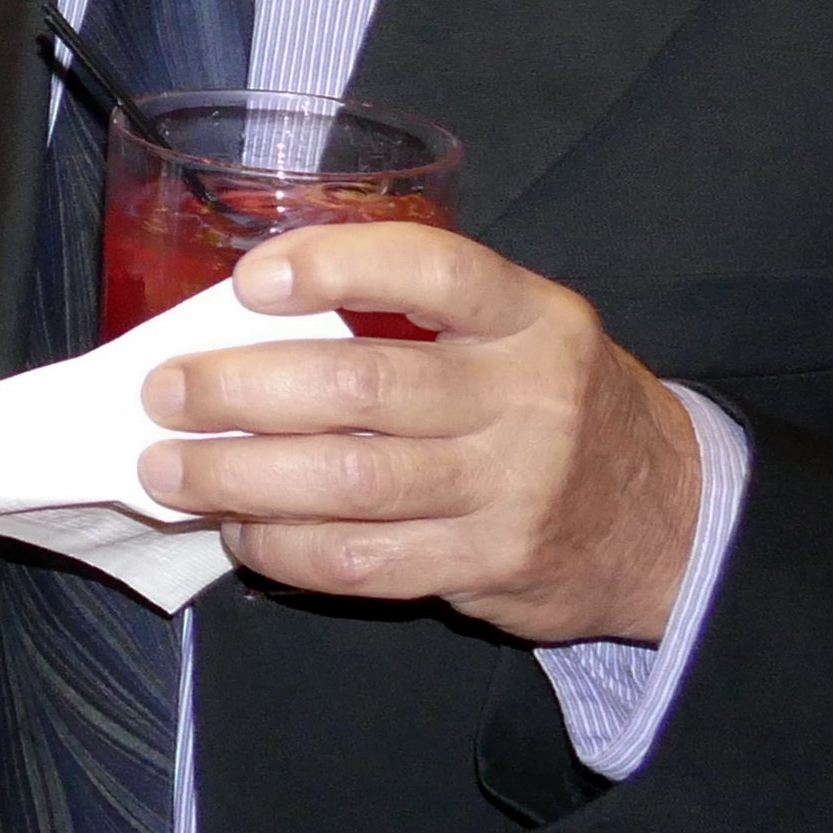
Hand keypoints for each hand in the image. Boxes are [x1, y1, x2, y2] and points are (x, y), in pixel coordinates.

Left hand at [137, 222, 703, 644]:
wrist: (668, 520)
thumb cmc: (553, 404)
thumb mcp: (517, 333)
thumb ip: (415, 318)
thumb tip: (246, 323)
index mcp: (529, 317)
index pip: (433, 270)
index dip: (335, 266)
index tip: (250, 278)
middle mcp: (526, 397)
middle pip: (362, 387)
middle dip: (240, 389)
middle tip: (165, 391)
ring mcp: (512, 489)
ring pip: (349, 483)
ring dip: (238, 476)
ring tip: (170, 468)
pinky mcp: (489, 566)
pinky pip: (362, 561)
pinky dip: (282, 546)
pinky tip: (239, 528)